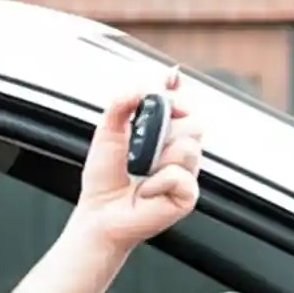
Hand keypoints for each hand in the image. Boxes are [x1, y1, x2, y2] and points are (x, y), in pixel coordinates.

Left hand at [73, 67, 202, 252]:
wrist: (99, 213)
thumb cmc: (105, 177)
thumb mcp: (107, 133)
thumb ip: (121, 104)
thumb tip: (140, 87)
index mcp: (164, 132)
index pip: (182, 102)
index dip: (177, 89)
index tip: (167, 79)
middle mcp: (180, 149)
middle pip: (194, 121)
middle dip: (165, 124)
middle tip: (139, 140)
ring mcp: (187, 171)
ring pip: (188, 145)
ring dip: (156, 156)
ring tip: (139, 171)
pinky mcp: (188, 194)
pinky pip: (179, 175)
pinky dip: (156, 182)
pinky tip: (146, 192)